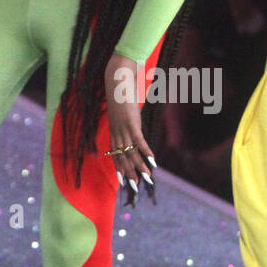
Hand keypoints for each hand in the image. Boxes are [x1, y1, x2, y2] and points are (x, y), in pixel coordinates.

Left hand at [104, 53, 155, 200]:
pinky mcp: (131, 123)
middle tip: (136, 188)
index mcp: (114, 130)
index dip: (119, 168)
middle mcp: (117, 132)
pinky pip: (139, 142)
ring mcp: (124, 129)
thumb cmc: (120, 90)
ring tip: (147, 180)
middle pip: (123, 158)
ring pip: (131, 154)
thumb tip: (132, 118)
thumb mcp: (123, 108)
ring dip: (140, 168)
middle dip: (130, 174)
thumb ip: (127, 116)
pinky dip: (146, 153)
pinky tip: (152, 162)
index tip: (123, 181)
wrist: (117, 77)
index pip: (115, 155)